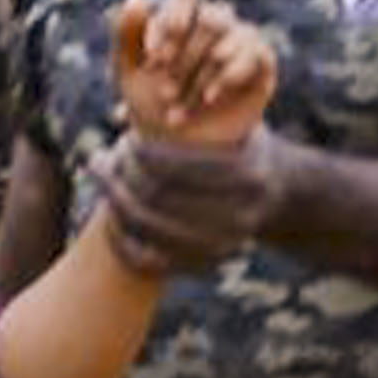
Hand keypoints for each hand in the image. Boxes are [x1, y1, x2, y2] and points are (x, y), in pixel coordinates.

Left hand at [103, 128, 281, 276]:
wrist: (277, 194)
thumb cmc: (242, 148)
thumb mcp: (236, 123)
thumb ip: (198, 113)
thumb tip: (120, 111)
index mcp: (248, 177)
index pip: (180, 167)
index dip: (144, 154)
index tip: (127, 140)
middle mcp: (239, 217)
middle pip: (158, 197)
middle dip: (121, 174)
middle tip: (102, 157)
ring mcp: (221, 247)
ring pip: (147, 228)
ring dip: (113, 201)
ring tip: (100, 177)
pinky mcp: (201, 267)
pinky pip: (145, 261)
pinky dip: (119, 239)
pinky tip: (107, 213)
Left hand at [113, 0, 277, 150]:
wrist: (179, 142)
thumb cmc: (149, 100)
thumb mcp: (128, 71)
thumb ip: (127, 33)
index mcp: (182, 15)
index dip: (171, 22)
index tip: (153, 61)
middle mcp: (214, 21)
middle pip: (210, 19)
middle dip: (184, 59)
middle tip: (164, 93)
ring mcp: (241, 38)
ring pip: (228, 41)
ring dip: (200, 77)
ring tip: (178, 106)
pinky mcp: (261, 60)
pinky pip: (254, 54)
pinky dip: (227, 77)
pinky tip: (208, 98)